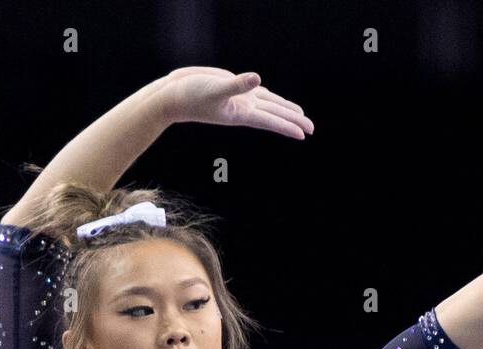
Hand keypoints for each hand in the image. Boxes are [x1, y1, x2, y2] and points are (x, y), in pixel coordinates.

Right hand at [153, 67, 313, 138]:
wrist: (172, 97)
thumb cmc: (190, 95)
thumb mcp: (215, 88)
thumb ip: (236, 85)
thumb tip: (257, 79)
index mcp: (241, 112)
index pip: (271, 120)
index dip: (288, 126)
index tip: (304, 134)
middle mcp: (243, 107)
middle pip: (274, 114)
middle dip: (293, 121)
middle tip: (311, 129)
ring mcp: (238, 99)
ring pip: (267, 104)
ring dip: (283, 110)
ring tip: (298, 115)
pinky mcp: (231, 89)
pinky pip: (254, 93)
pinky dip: (266, 96)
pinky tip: (270, 95)